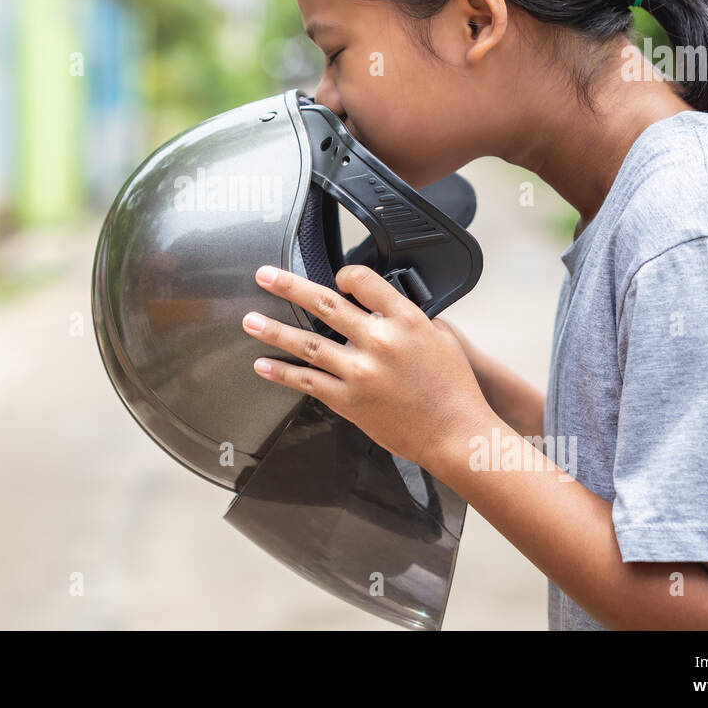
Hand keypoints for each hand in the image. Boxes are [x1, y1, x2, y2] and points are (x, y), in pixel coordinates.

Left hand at [242, 263, 488, 468]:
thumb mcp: (440, 338)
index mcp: (406, 320)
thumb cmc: (453, 388)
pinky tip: (263, 365)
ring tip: (250, 320)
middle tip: (265, 275)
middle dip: (290, 286)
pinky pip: (308, 382)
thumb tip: (385, 305)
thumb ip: (409, 318)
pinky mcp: (350, 401)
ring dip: (274, 330)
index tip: (337, 276)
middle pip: (325, 304)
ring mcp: (361, 372)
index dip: (346, 274)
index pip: (364, 280)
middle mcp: (380, 341)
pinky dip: (282, 373)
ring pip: (307, 343)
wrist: (457, 433)